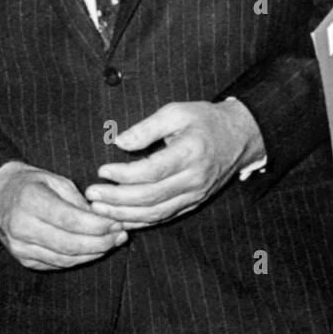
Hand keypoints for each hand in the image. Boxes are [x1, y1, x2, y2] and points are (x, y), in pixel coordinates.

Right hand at [0, 161, 126, 270]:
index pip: (70, 220)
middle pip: (70, 243)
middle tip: (121, 235)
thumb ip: (78, 200)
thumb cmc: (31, 184)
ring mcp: (20, 247)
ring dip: (94, 253)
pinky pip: (57, 264)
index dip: (97, 225)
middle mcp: (21, 227)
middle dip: (101, 242)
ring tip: (113, 243)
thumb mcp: (54, 180)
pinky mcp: (24, 260)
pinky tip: (94, 250)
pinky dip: (79, 259)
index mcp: (30, 200)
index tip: (117, 223)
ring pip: (65, 258)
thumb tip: (103, 220)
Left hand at [84, 99, 262, 228]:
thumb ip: (147, 128)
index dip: (123, 175)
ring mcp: (195, 195)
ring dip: (124, 214)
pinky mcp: (194, 203)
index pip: (151, 172)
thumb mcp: (177, 112)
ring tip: (99, 209)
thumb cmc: (205, 120)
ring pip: (155, 213)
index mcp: (190, 153)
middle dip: (117, 198)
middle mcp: (194, 179)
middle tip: (91, 194)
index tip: (101, 171)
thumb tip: (119, 142)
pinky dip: (140, 221)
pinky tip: (121, 218)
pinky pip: (164, 217)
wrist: (241, 137)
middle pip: (150, 197)